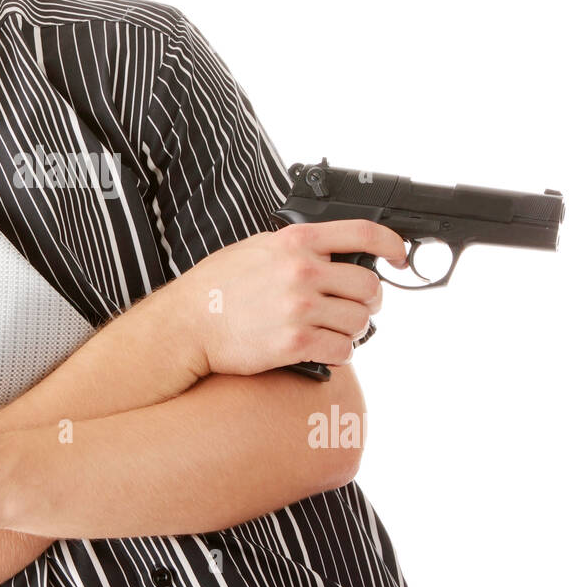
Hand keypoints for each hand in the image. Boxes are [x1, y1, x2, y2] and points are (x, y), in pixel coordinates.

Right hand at [174, 219, 408, 376]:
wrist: (188, 324)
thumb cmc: (217, 287)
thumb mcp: (257, 249)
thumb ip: (297, 248)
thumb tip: (334, 254)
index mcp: (295, 243)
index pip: (363, 234)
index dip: (391, 245)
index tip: (399, 257)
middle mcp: (302, 272)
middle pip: (369, 287)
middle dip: (369, 301)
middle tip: (356, 308)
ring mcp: (299, 308)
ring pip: (359, 322)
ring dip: (353, 330)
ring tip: (334, 331)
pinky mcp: (295, 343)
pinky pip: (343, 350)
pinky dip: (340, 353)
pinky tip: (324, 349)